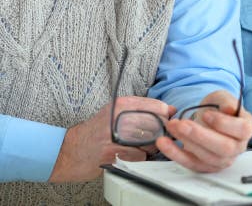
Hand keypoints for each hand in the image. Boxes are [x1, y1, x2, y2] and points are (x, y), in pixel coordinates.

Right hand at [49, 97, 173, 181]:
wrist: (68, 152)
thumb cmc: (96, 133)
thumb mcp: (116, 114)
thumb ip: (142, 110)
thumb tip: (170, 110)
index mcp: (122, 104)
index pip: (157, 106)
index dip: (165, 116)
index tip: (165, 122)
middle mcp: (119, 116)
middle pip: (156, 123)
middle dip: (161, 133)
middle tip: (155, 138)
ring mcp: (115, 134)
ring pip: (150, 140)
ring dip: (152, 147)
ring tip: (141, 147)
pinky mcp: (112, 152)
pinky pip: (139, 155)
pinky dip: (140, 158)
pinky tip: (131, 156)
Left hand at [157, 90, 251, 172]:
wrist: (209, 118)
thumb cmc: (219, 108)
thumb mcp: (223, 98)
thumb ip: (227, 102)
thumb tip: (230, 110)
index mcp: (246, 129)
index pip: (241, 130)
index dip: (224, 124)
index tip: (206, 114)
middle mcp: (238, 147)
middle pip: (224, 147)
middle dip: (200, 136)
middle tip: (182, 124)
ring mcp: (222, 160)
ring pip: (206, 157)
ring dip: (186, 142)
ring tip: (171, 126)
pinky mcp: (205, 166)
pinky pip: (190, 163)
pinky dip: (174, 154)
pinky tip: (163, 143)